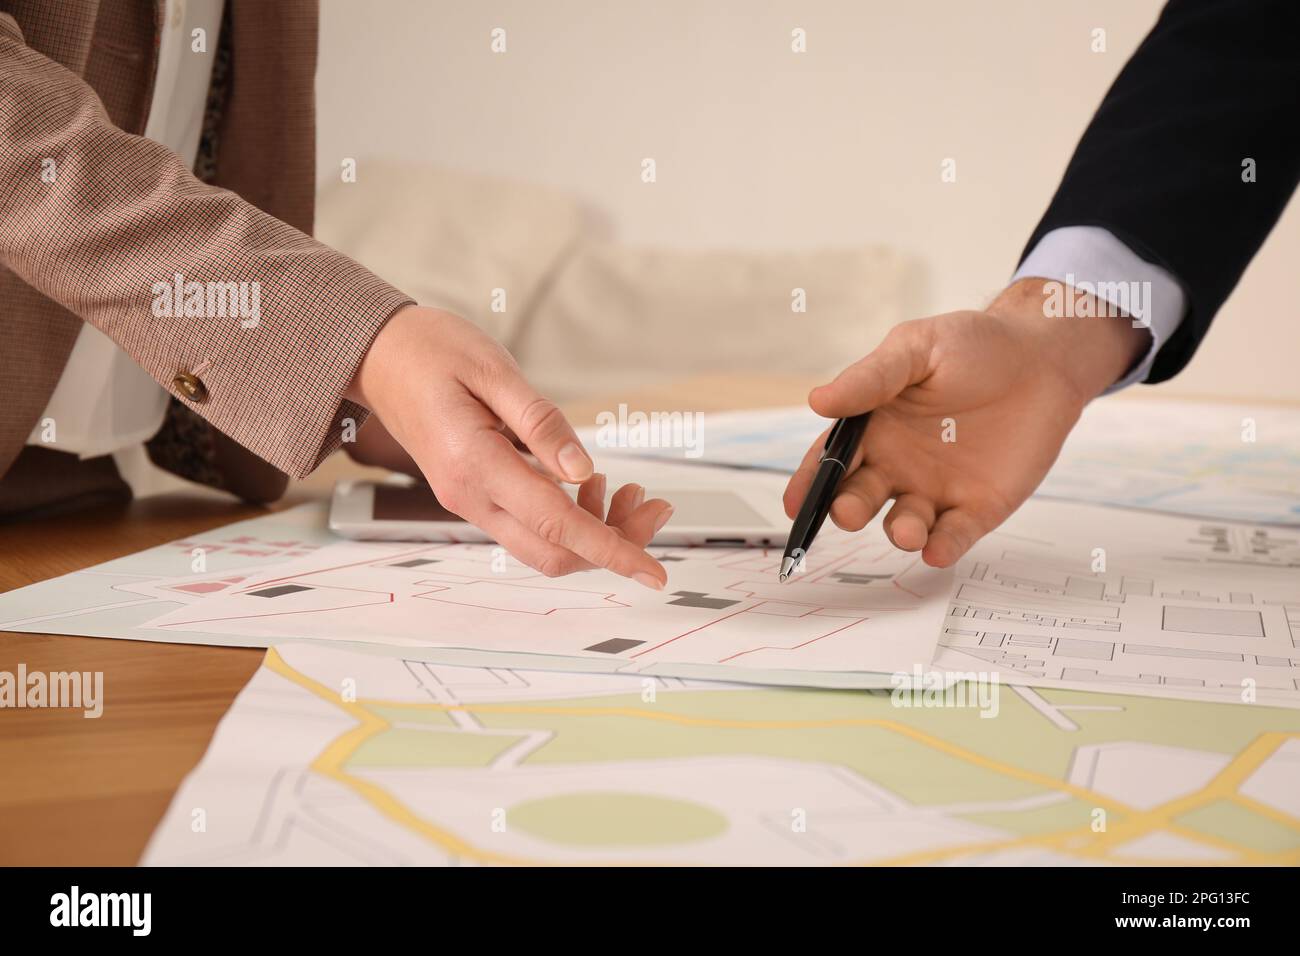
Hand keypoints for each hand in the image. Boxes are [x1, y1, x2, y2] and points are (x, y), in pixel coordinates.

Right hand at [346, 305, 672, 587]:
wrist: (379, 356)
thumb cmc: (431, 351)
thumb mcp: (494, 370)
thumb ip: (540, 422)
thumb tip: (582, 470)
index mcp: (475, 464)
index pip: (557, 525)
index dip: (613, 550)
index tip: (653, 571)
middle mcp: (470, 496)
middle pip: (554, 553)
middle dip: (614, 543)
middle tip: (655, 506)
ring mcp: (469, 501)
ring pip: (543, 546)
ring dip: (596, 530)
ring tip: (631, 488)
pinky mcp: (475, 496)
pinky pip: (528, 526)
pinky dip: (570, 517)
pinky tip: (590, 484)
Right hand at [783, 279, 1149, 567]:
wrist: (1042, 357)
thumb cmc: (973, 346)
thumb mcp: (915, 349)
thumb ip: (870, 378)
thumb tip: (817, 400)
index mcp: (873, 428)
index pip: (831, 460)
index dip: (810, 483)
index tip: (794, 504)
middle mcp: (896, 465)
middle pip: (860, 497)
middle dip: (849, 509)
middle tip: (848, 511)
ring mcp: (936, 490)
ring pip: (905, 523)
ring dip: (899, 531)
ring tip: (906, 529)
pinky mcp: (977, 508)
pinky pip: (954, 534)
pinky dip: (943, 547)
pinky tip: (936, 551)